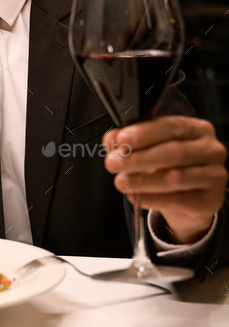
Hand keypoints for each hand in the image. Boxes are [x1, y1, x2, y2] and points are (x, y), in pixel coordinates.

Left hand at [103, 116, 227, 244]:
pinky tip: (136, 198)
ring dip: (143, 180)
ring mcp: (215, 175)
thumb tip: (111, 139)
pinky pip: (179, 200)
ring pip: (176, 177)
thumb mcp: (148, 150)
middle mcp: (211, 149)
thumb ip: (129, 142)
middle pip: (174, 152)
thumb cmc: (168, 168)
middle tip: (113, 163)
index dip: (144, 133)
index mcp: (196, 129)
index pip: (171, 126)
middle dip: (139, 158)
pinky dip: (154, 199)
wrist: (189, 201)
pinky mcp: (212, 200)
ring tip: (120, 181)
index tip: (121, 140)